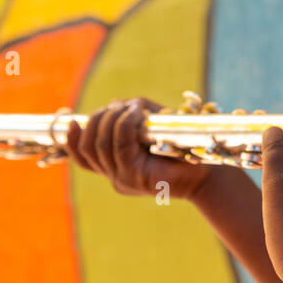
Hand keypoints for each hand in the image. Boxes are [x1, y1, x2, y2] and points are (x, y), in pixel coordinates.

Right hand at [66, 97, 215, 201]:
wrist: (211, 175)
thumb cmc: (187, 150)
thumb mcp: (157, 128)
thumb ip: (136, 115)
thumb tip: (118, 104)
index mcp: (118, 170)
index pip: (83, 158)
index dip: (71, 139)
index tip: (73, 120)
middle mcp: (117, 177)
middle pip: (87, 148)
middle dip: (96, 122)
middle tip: (115, 107)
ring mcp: (125, 179)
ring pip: (100, 146)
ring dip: (111, 120)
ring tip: (129, 107)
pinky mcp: (138, 176)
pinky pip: (120, 147)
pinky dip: (124, 125)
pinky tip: (134, 113)